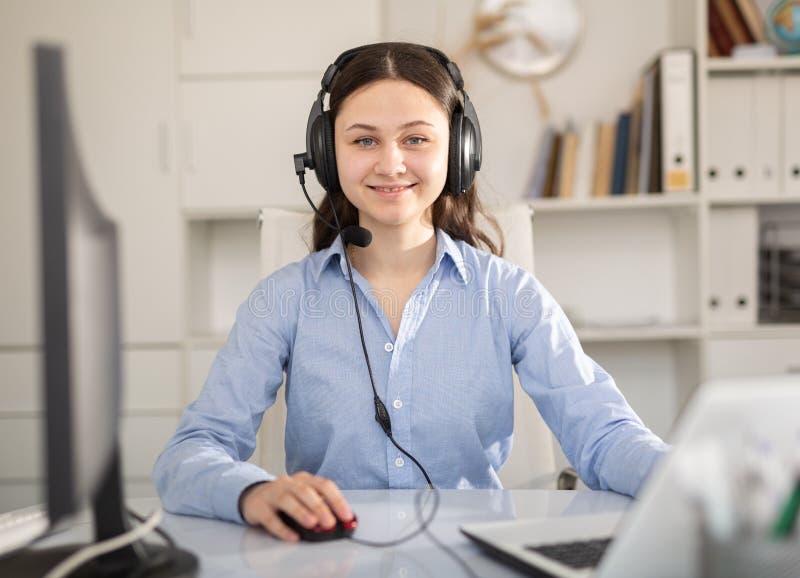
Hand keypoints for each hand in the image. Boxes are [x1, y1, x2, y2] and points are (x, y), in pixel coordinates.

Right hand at [239, 472, 353, 541]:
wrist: (253, 495)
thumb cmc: (284, 497)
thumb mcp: (303, 497)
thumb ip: (319, 506)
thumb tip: (338, 522)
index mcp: (304, 479)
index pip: (324, 485)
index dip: (337, 500)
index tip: (347, 516)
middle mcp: (288, 483)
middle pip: (305, 491)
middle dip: (319, 507)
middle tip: (329, 522)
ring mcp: (272, 493)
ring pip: (287, 500)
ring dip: (301, 512)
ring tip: (312, 524)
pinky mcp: (259, 507)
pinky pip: (270, 517)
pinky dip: (282, 528)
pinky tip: (292, 536)